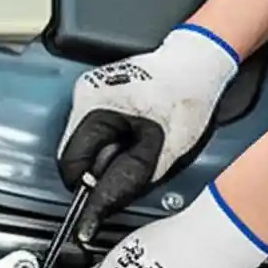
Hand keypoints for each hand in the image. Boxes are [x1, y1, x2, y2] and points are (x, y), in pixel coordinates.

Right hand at [57, 25, 239, 242]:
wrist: (198, 62)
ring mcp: (89, 90)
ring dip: (107, 154)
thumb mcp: (164, 150)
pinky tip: (135, 131)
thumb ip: (127, 181)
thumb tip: (99, 205)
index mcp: (94, 104)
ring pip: (85, 143)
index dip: (88, 185)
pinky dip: (112, 140)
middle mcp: (84, 93)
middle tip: (135, 160)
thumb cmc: (188, 96)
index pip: (70, 163)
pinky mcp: (97, 92)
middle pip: (75, 153)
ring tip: (139, 141)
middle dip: (100, 167)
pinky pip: (94, 130)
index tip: (102, 199)